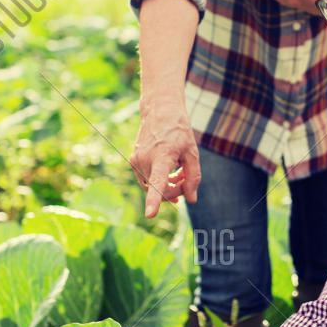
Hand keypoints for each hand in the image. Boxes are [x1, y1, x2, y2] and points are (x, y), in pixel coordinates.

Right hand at [129, 101, 199, 218]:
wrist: (159, 112)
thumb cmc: (179, 131)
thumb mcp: (192, 152)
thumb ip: (193, 177)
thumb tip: (191, 200)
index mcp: (163, 156)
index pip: (158, 182)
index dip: (154, 201)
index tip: (150, 215)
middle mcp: (146, 160)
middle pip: (161, 191)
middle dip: (176, 190)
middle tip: (187, 180)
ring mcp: (136, 162)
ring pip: (153, 188)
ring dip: (167, 186)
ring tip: (180, 174)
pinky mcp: (133, 162)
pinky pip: (147, 181)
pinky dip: (158, 181)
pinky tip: (169, 171)